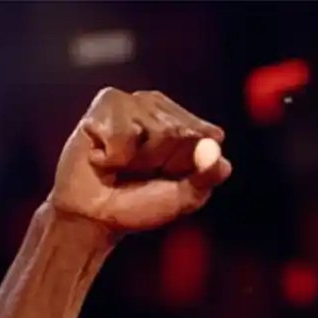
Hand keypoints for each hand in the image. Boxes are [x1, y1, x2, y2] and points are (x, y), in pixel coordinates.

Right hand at [49, 88, 232, 232]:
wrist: (96, 215)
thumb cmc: (141, 204)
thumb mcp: (185, 198)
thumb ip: (207, 177)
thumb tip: (221, 159)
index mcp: (190, 128)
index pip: (209, 135)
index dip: (188, 164)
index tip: (170, 176)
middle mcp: (165, 108)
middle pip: (180, 131)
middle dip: (160, 161)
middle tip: (141, 172)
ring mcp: (136, 101)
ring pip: (154, 128)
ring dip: (136, 159)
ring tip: (121, 164)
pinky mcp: (107, 102)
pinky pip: (122, 132)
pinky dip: (112, 155)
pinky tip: (102, 157)